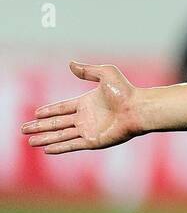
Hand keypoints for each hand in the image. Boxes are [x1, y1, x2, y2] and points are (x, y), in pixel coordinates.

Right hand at [21, 61, 142, 153]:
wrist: (138, 108)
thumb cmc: (125, 91)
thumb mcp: (106, 73)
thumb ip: (88, 70)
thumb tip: (71, 63)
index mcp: (87, 103)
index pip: (62, 108)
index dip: (48, 111)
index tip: (35, 113)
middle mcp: (86, 118)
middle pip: (57, 123)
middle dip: (40, 126)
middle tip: (24, 129)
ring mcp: (89, 130)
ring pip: (61, 135)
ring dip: (45, 138)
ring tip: (30, 141)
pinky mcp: (93, 141)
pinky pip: (72, 145)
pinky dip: (59, 147)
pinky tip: (47, 149)